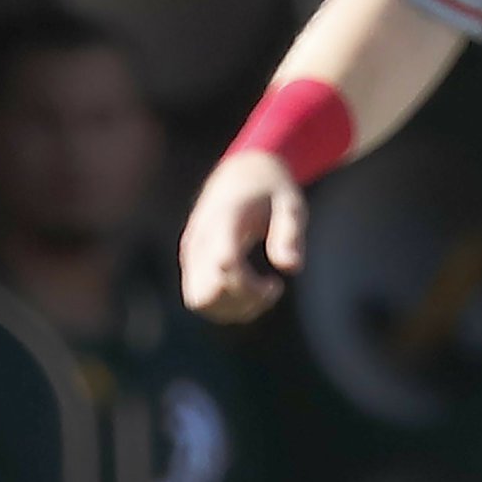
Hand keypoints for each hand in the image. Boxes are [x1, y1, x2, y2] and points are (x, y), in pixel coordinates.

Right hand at [180, 152, 307, 323]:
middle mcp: (200, 237)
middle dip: (242, 301)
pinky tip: (250, 292)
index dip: (249, 287)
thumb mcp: (291, 203)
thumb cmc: (271, 190)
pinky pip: (199, 299)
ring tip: (261, 292)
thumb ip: (290, 233)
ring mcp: (190, 252)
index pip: (225, 266)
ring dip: (233, 308)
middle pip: (209, 292)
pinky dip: (224, 306)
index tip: (276, 284)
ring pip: (200, 301)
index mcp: (224, 219)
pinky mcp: (190, 263)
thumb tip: (291, 267)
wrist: (239, 173)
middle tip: (271, 290)